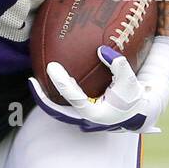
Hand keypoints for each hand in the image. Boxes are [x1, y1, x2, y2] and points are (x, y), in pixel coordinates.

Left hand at [29, 46, 157, 132]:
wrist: (137, 111)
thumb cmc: (133, 96)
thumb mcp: (130, 81)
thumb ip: (119, 66)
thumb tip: (101, 50)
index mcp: (96, 113)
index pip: (74, 98)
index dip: (62, 83)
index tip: (52, 67)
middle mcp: (84, 117)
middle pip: (57, 110)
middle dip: (42, 97)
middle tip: (31, 80)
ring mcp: (80, 116)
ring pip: (57, 108)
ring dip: (46, 95)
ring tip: (34, 79)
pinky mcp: (79, 110)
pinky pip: (62, 103)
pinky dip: (55, 92)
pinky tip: (51, 78)